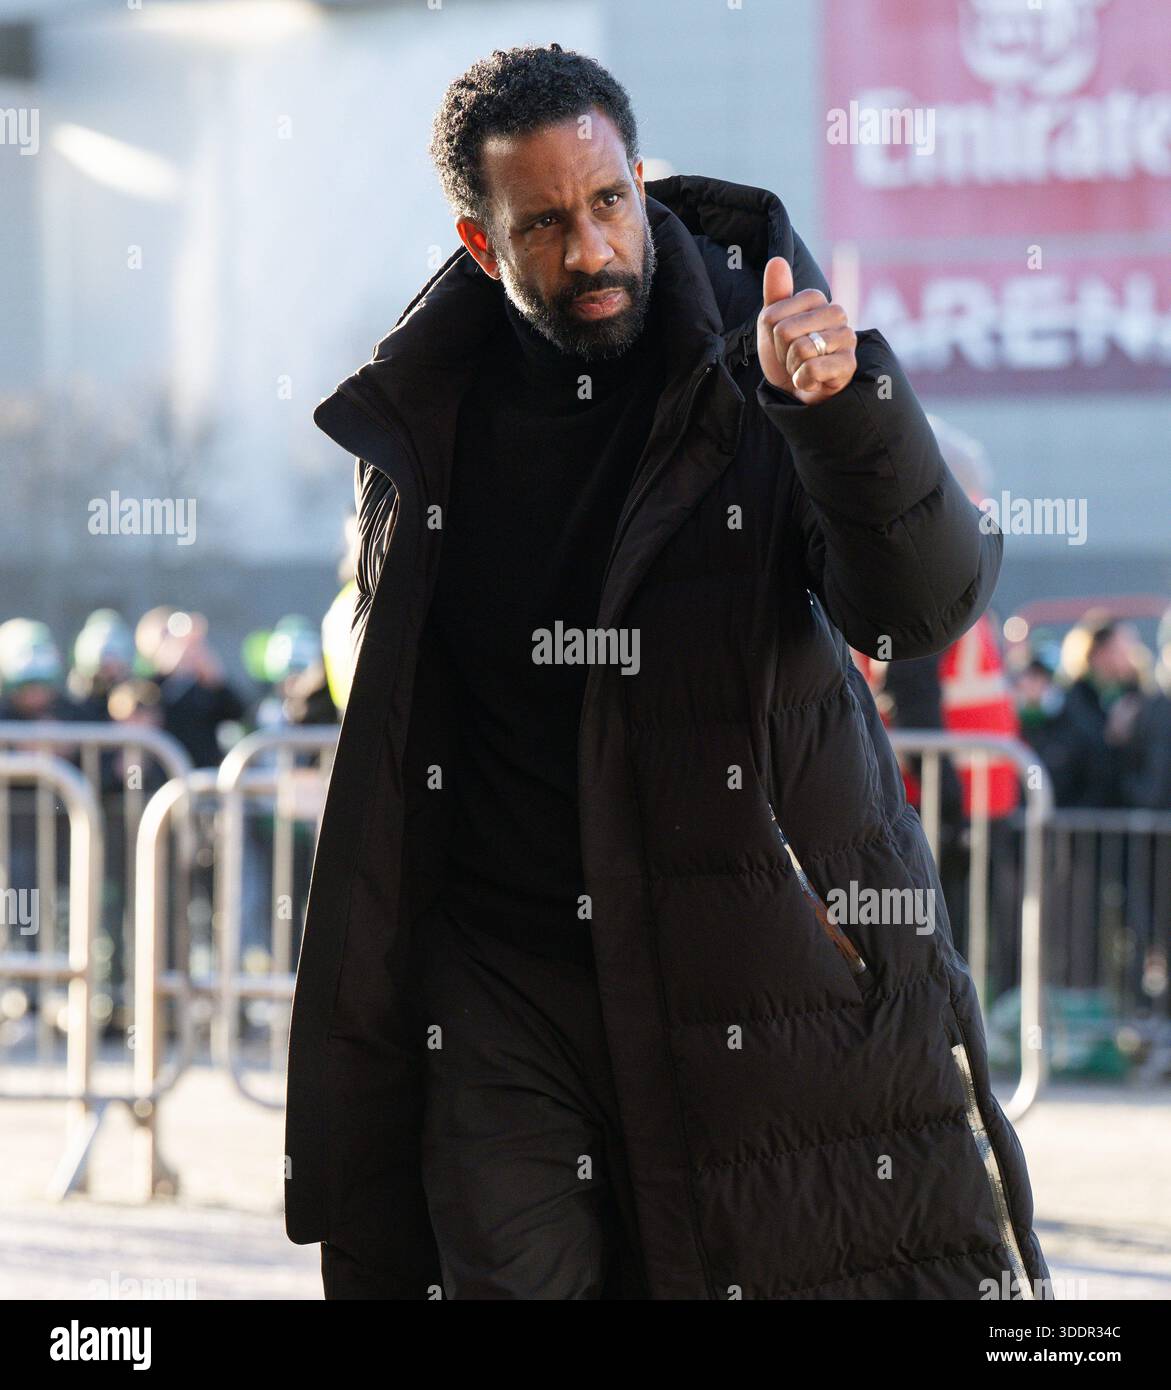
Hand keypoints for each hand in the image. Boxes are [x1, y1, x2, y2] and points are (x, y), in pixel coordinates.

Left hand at [756, 256, 857, 404]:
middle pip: (785, 331)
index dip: (770, 336)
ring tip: (804, 368)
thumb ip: (775, 294)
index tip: (783, 343)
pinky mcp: (849, 364)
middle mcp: (836, 313)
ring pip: (801, 349)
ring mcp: (846, 338)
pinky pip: (813, 369)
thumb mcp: (773, 324)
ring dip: (794, 368)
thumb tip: (777, 261)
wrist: (800, 391)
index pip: (772, 316)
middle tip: (794, 359)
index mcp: (816, 299)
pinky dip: (804, 381)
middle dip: (782, 353)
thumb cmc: (787, 355)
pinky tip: (812, 381)